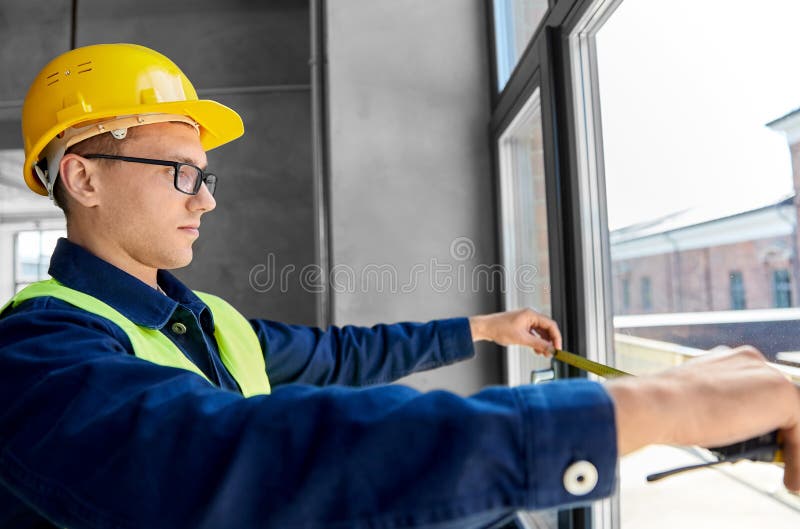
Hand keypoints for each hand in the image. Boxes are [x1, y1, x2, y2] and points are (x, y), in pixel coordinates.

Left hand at [468, 308, 561, 355]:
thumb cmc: (499, 329)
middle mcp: (530, 316)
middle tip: (552, 352)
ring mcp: (525, 320)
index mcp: (531, 314)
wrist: (485, 328)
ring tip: (544, 354)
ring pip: (540, 332)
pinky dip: (536, 341)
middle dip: (550, 341)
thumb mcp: (522, 339)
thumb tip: (550, 349)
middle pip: (547, 328)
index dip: (556, 337)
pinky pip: (534, 333)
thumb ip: (538, 344)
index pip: (550, 325)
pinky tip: (537, 350)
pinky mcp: (521, 325)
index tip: (558, 348)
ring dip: (543, 343)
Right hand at [606, 346, 799, 491]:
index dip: (762, 421)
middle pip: (778, 404)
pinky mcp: (785, 395)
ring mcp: (770, 375)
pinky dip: (798, 460)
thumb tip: (735, 429)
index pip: (757, 393)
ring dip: (791, 449)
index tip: (763, 444)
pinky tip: (790, 479)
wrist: (660, 404)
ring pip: (792, 418)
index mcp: (731, 360)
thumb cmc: (669, 408)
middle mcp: (753, 361)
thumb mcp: (701, 404)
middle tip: (775, 460)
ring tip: (788, 475)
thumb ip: (723, 407)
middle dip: (779, 435)